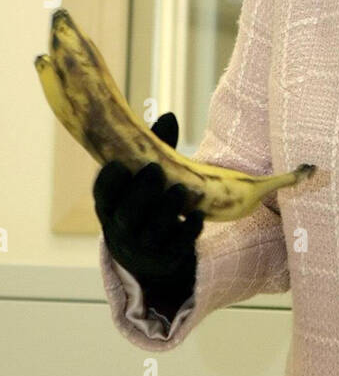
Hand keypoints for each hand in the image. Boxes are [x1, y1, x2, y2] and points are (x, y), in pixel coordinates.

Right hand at [93, 112, 202, 315]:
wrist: (149, 253)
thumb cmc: (145, 203)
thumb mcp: (143, 178)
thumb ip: (153, 150)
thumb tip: (169, 116)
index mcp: (109, 205)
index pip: (102, 195)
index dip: (108, 182)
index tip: (117, 164)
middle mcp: (121, 228)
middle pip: (126, 215)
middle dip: (140, 193)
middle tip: (155, 171)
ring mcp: (143, 247)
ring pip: (152, 232)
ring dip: (167, 210)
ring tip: (181, 191)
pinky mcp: (166, 258)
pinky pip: (177, 246)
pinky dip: (188, 231)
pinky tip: (199, 215)